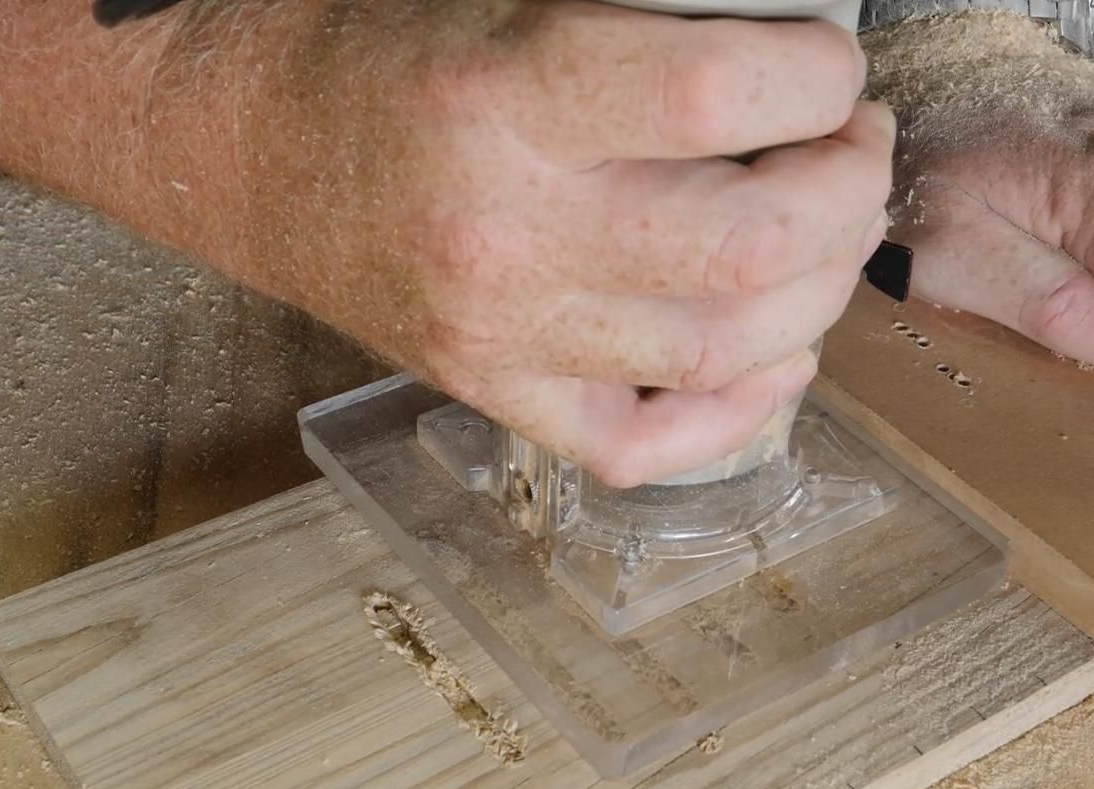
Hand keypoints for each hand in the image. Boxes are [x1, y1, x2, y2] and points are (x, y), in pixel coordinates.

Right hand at [149, 2, 892, 486]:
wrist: (239, 146)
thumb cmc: (369, 52)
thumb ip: (642, 32)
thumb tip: (784, 56)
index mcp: (506, 97)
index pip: (720, 93)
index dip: (818, 78)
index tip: (829, 70)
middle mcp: (508, 230)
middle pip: (750, 242)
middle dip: (847, 189)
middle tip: (854, 148)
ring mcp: (502, 333)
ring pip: (724, 347)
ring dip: (818, 291)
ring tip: (826, 234)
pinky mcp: (492, 393)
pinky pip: (645, 443)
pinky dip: (737, 410)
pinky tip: (773, 352)